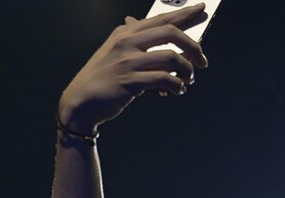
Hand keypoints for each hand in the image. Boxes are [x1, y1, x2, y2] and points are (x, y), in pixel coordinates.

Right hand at [57, 4, 209, 134]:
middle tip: (203, 61)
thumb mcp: (116, 52)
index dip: (185, 14)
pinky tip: (177, 90)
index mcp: (126, 31)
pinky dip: (176, 86)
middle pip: (171, 33)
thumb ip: (136, 41)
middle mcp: (127, 41)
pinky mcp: (130, 81)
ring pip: (171, 57)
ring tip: (188, 80)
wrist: (81, 101)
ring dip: (186, 71)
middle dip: (193, 46)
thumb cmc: (102, 77)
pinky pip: (164, 79)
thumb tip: (152, 28)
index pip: (162, 18)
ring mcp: (128, 61)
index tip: (202, 10)